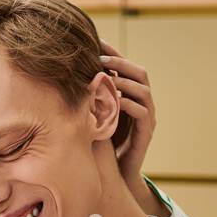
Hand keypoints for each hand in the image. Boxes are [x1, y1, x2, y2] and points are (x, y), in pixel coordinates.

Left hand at [100, 41, 156, 186]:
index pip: (127, 68)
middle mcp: (144, 103)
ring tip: (108, 79)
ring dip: (125, 82)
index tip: (97, 41)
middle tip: (102, 59)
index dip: (114, 54)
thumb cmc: (104, 143)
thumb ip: (92, 97)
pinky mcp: (146, 133)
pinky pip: (142, 113)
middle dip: (122, 64)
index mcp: (133, 95)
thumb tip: (68, 76)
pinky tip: (114, 102)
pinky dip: (128, 105)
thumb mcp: (96, 115)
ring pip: (143, 91)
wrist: (117, 174)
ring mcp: (148, 117)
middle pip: (141, 73)